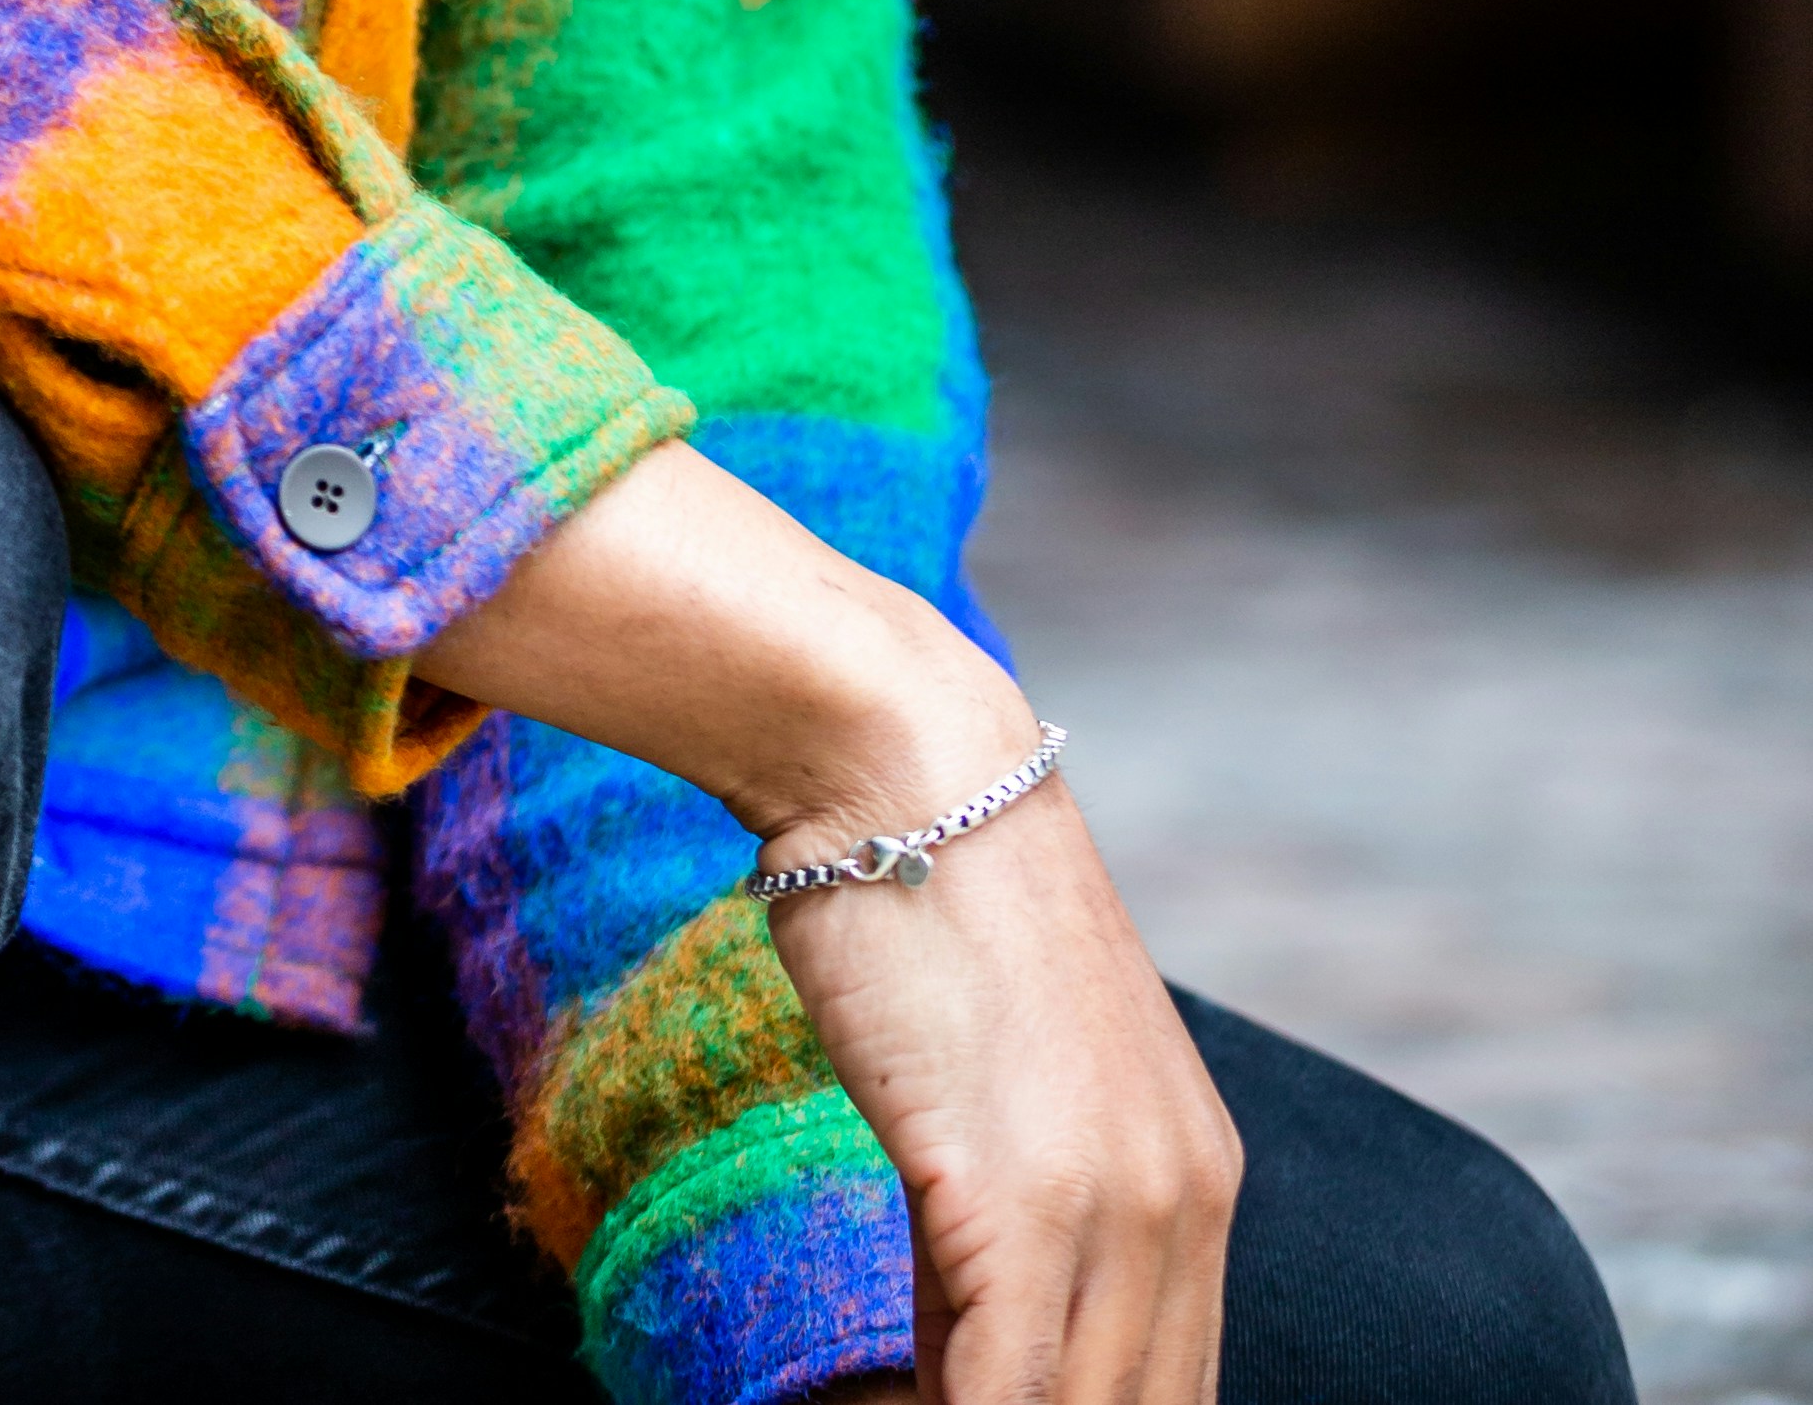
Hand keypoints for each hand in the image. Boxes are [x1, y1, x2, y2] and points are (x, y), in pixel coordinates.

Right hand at [428, 448, 1235, 1402]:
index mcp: (1200, 1177)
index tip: (978, 1404)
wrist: (902, 764)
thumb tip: (974, 1353)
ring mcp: (1112, 1207)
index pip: (1172, 1387)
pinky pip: (997, 1400)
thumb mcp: (1015, 1082)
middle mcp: (1185, 1203)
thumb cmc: (931, 901)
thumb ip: (1018, 1218)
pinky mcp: (1017, 1202)